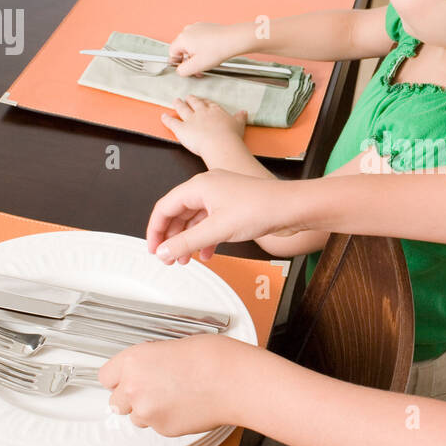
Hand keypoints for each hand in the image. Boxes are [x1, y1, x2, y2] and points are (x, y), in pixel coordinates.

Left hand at [98, 333, 260, 436]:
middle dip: (131, 396)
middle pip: (116, 401)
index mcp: (134, 361)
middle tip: (152, 388)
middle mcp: (134, 388)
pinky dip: (167, 419)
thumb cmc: (214, 358)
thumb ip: (152, 359)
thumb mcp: (174, 345)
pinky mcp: (163, 429)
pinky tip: (185, 405)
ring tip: (174, 396)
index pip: (106, 376)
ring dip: (149, 409)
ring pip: (136, 417)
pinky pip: (157, 426)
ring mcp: (148, 412)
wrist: (234, 381)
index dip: (118, 377)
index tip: (124, 378)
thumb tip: (150, 367)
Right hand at [147, 169, 307, 263]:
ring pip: (195, 219)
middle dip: (172, 237)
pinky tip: (207, 253)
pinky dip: (205, 238)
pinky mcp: (233, 206)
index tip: (153, 249)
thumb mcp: (217, 230)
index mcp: (198, 186)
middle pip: (178, 213)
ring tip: (185, 259)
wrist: (292, 207)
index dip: (155, 230)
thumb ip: (186, 242)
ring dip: (188, 240)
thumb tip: (163, 251)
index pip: (165, 207)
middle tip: (168, 257)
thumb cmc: (261, 208)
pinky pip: (211, 222)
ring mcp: (221, 196)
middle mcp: (208, 187)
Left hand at [161, 95, 248, 157]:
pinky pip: (172, 122)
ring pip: (183, 109)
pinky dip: (166, 119)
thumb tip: (244, 113)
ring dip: (179, 104)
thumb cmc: (230, 136)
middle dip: (191, 100)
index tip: (204, 101)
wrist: (221, 144)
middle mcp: (202, 113)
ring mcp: (191, 120)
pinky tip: (163, 116)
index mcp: (216, 111)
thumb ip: (240, 118)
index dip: (206, 102)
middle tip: (189, 97)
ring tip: (176, 101)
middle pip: (195, 103)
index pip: (210, 104)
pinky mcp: (181, 129)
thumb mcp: (239, 125)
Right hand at [169, 21, 240, 76]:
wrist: (233, 40)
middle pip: (182, 48)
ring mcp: (197, 27)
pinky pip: (199, 39)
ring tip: (207, 61)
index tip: (187, 69)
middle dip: (189, 60)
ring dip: (196, 54)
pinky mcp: (206, 27)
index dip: (178, 63)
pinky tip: (211, 52)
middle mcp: (187, 30)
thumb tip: (179, 70)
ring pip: (191, 44)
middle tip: (199, 69)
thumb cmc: (216, 51)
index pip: (172, 52)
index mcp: (182, 39)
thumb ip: (183, 70)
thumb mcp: (197, 66)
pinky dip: (202, 47)